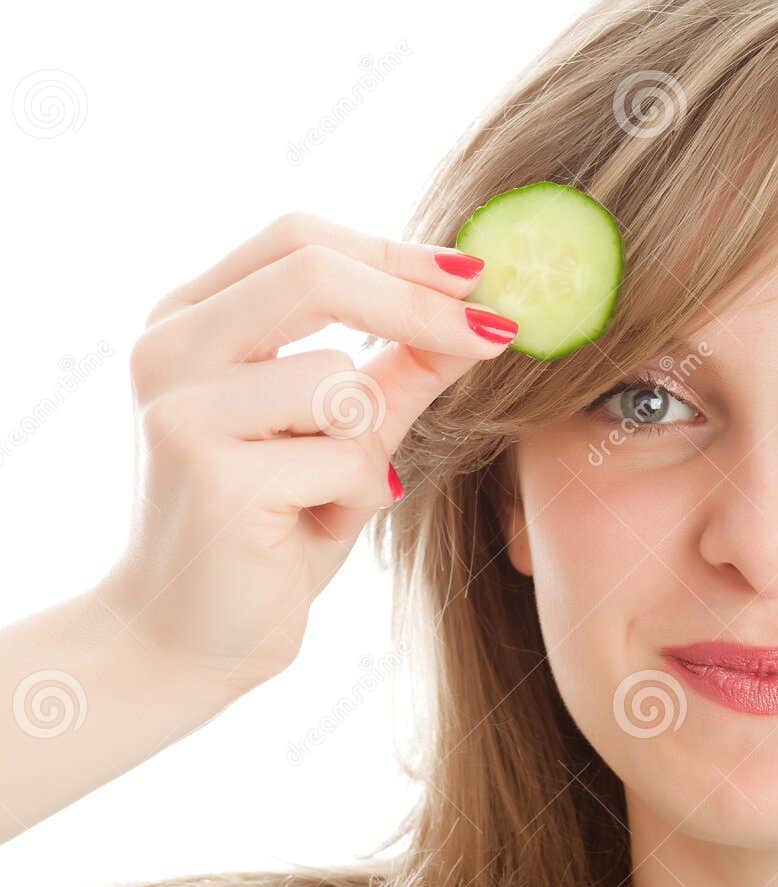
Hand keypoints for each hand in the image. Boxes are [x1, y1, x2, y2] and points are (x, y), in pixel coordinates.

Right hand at [101, 213, 517, 688]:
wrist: (185, 641)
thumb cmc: (268, 533)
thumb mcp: (342, 435)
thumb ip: (397, 370)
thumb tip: (478, 311)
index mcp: (189, 321)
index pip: (299, 240)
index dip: (397, 252)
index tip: (477, 276)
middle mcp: (168, 349)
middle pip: (313, 272)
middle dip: (419, 304)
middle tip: (494, 332)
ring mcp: (181, 409)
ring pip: (340, 379)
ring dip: (369, 445)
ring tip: (328, 495)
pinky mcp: (212, 474)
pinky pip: (343, 457)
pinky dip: (357, 497)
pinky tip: (310, 530)